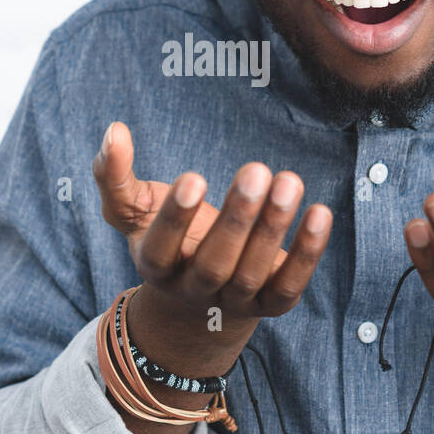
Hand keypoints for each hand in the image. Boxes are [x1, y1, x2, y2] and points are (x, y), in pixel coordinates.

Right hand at [92, 121, 332, 328]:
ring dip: (272, 228)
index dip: (176, 218)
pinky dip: (307, 252)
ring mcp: (235, 301)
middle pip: (214, 264)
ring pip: (252, 273)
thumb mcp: (134, 211)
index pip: (162, 248)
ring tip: (288, 181)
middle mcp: (195, 290)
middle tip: (254, 171)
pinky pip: (290, 284)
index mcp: (156, 267)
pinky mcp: (271, 304)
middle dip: (236, 219)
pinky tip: (319, 213)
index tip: (194, 177)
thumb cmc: (167, 240)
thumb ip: (114, 175)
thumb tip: (114, 130)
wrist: (200, 304)